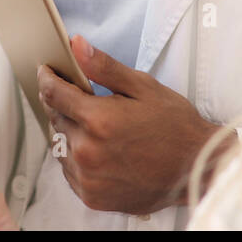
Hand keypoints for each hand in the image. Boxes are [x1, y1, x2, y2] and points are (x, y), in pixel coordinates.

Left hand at [37, 35, 235, 215]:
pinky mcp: (92, 197)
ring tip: (99, 129)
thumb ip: (104, 67)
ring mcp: (88, 178)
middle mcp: (88, 152)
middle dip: (64, 105)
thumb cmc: (174, 126)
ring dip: (71, 133)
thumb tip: (76, 45)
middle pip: (55, 119)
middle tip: (84, 100)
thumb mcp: (143, 87)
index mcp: (98, 120)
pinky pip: (69, 171)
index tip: (46, 72)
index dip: (47, 78)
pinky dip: (78, 158)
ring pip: (60, 146)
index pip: (54, 94)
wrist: (195, 168)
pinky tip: (101, 151)